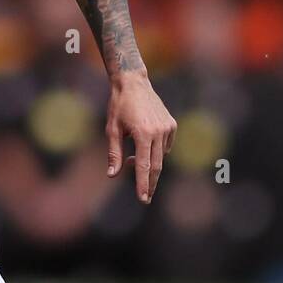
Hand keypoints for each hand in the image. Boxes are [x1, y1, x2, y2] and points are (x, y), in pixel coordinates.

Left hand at [105, 70, 176, 203]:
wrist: (133, 83)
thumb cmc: (118, 106)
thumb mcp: (112, 130)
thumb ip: (113, 154)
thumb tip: (112, 175)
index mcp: (143, 134)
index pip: (144, 166)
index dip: (143, 184)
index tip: (143, 198)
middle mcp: (159, 132)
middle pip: (156, 166)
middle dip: (150, 183)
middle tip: (145, 197)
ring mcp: (167, 127)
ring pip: (160, 156)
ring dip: (148, 163)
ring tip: (131, 158)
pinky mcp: (171, 124)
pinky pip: (164, 146)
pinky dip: (155, 150)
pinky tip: (143, 143)